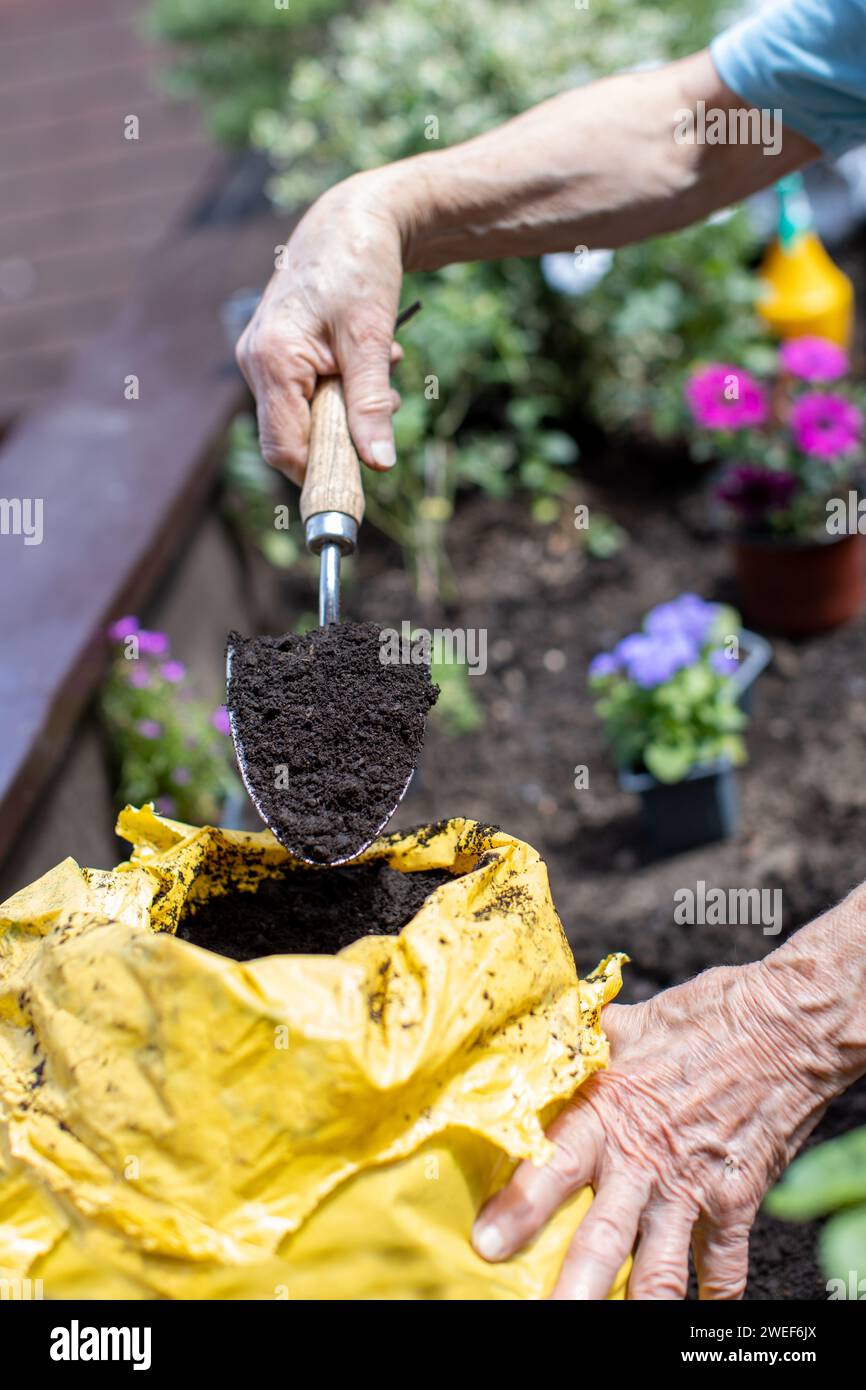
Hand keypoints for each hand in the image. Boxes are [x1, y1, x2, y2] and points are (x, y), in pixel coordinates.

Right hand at [236, 171, 406, 483]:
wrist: (353, 218)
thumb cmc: (361, 267)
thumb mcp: (372, 341)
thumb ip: (371, 405)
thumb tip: (379, 464)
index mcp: (271, 359)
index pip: (286, 448)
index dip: (324, 468)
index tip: (366, 470)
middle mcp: (254, 360)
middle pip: (293, 436)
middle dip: (343, 431)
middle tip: (388, 402)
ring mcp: (261, 357)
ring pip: (302, 415)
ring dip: (347, 407)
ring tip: (379, 368)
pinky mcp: (276, 353)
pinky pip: (304, 393)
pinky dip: (339, 388)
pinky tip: (361, 360)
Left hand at [472, 961, 835, 1298]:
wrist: (782, 1028)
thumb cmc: (700, 1018)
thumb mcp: (622, 1023)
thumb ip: (572, 1043)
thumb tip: (522, 1034)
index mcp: (607, 1111)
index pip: (555, 1163)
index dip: (520, 1204)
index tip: (488, 1241)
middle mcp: (644, 1159)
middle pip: (602, 1235)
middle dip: (571, 1282)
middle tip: (542, 1312)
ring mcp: (692, 1187)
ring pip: (658, 1269)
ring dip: (633, 1305)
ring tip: (608, 1332)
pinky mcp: (736, 1202)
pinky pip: (722, 1269)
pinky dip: (710, 1300)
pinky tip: (695, 1316)